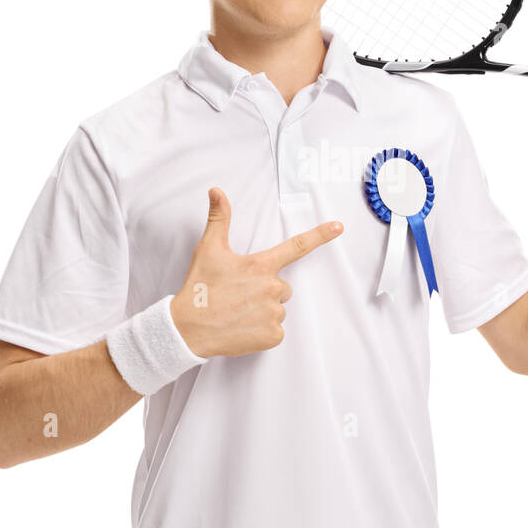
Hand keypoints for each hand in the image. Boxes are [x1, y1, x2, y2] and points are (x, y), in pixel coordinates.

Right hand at [169, 187, 343, 357]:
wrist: (188, 329)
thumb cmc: (199, 288)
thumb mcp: (209, 250)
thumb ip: (218, 219)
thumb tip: (217, 191)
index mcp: (261, 265)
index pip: (297, 246)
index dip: (320, 235)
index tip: (339, 227)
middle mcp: (273, 288)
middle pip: (283, 286)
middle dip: (267, 290)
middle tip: (241, 294)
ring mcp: (274, 313)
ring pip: (278, 309)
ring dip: (264, 310)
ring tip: (238, 312)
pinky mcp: (272, 336)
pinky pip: (276, 331)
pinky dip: (262, 331)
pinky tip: (243, 328)